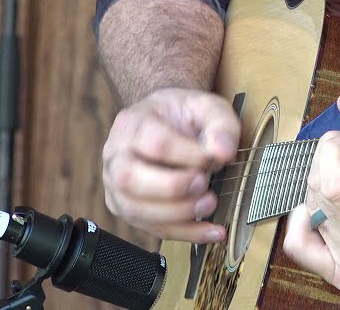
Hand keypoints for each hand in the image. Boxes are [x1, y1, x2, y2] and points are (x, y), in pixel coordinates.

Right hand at [101, 87, 238, 242]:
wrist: (166, 123)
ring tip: (210, 204)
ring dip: (177, 214)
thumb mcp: (205, 106)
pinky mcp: (129, 210)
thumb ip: (219, 124)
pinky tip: (212, 230)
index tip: (212, 158)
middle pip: (130, 179)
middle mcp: (116, 156)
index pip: (153, 143)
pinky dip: (185, 233)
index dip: (185, 155)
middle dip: (172, 187)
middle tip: (204, 183)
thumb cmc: (181, 114)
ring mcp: (116, 186)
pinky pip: (152, 228)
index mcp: (130, 124)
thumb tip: (223, 152)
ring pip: (136, 210)